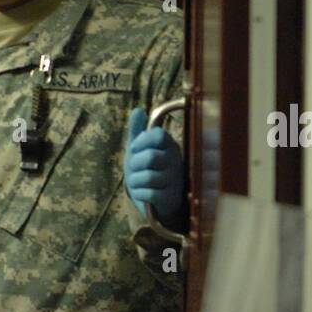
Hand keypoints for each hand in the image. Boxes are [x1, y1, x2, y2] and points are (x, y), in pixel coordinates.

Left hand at [125, 107, 184, 222]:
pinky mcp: (172, 198)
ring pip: (148, 177)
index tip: (135, 149)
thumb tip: (138, 110)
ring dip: (135, 181)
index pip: (159, 135)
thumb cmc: (146, 171)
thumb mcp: (139, 150)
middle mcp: (177, 161)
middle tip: (134, 170)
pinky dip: (139, 194)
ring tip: (137, 183)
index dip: (142, 142)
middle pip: (150, 157)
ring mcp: (176, 180)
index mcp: (170, 146)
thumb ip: (137, 131)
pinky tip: (142, 194)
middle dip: (134, 164)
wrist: (154, 201)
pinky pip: (149, 194)